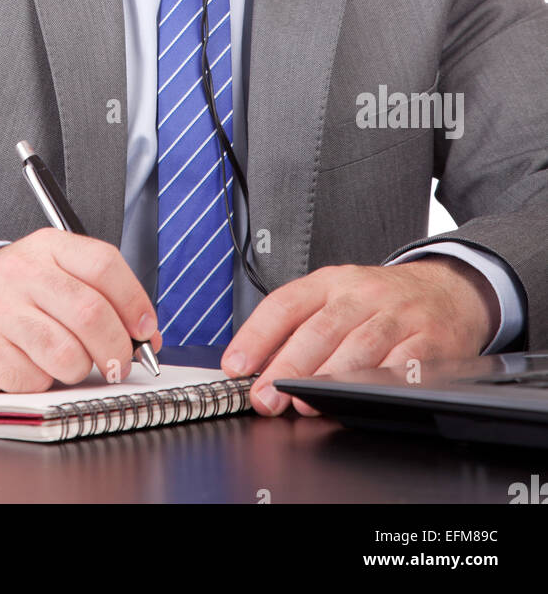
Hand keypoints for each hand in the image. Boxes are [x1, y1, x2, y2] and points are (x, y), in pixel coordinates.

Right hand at [0, 228, 162, 392]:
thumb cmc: (20, 297)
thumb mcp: (57, 276)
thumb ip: (102, 296)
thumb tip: (147, 338)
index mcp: (48, 247)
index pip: (103, 264)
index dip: (134, 300)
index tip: (144, 328)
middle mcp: (21, 272)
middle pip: (90, 312)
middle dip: (116, 348)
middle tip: (119, 363)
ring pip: (67, 353)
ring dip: (79, 368)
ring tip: (68, 361)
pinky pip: (36, 378)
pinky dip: (43, 381)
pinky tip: (31, 365)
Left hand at [220, 257, 499, 417]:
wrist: (448, 289)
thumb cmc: (381, 301)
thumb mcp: (336, 297)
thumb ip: (299, 327)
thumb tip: (257, 366)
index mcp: (331, 281)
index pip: (286, 304)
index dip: (256, 336)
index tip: (236, 366)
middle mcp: (362, 294)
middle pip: (320, 329)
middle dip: (288, 367)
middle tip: (265, 397)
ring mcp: (397, 316)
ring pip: (359, 347)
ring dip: (328, 378)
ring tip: (304, 403)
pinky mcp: (430, 339)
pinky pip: (403, 363)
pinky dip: (379, 383)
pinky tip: (361, 398)